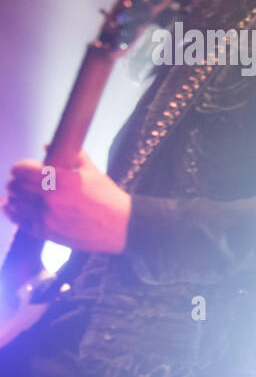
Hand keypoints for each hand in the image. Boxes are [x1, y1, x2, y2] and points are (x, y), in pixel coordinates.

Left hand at [3, 149, 130, 252]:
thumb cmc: (108, 197)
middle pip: (15, 187)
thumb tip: (48, 145)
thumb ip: (72, 156)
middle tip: (18, 182)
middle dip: (15, 182)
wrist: (122, 226)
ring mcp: (48, 217)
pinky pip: (20, 222)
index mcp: (61, 179)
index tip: (20, 169)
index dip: (19, 168)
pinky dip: (13, 214)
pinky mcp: (48, 232)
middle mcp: (51, 198)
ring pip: (14, 204)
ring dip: (13, 198)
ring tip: (15, 196)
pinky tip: (12, 209)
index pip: (23, 170)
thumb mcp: (93, 172)